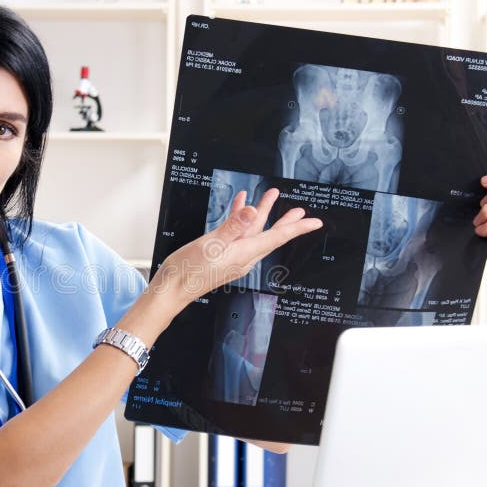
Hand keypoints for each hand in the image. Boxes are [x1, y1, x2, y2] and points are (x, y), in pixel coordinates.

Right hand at [152, 189, 322, 309]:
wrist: (172, 289)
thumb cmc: (189, 270)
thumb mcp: (211, 244)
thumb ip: (233, 227)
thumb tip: (252, 212)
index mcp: (244, 253)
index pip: (277, 237)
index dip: (297, 228)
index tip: (314, 222)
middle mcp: (242, 256)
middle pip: (270, 235)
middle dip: (285, 221)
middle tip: (299, 211)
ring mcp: (233, 256)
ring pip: (253, 232)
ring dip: (261, 214)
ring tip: (270, 198)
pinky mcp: (222, 255)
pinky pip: (237, 234)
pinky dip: (240, 219)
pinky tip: (239, 207)